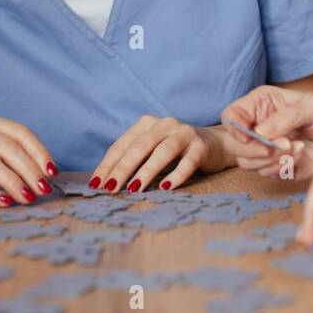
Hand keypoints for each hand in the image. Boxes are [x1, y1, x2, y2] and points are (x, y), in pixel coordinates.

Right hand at [0, 111, 57, 205]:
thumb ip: (0, 155)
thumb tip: (38, 175)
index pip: (18, 131)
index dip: (38, 151)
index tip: (52, 172)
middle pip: (7, 146)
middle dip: (30, 170)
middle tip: (43, 190)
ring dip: (13, 182)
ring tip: (26, 198)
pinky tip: (2, 202)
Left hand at [90, 115, 230, 192]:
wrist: (216, 144)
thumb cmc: (176, 152)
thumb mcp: (152, 151)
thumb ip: (134, 160)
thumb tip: (107, 183)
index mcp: (147, 124)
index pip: (122, 145)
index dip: (108, 165)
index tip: (96, 185)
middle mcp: (164, 124)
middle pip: (140, 147)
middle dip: (122, 169)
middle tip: (110, 189)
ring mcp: (184, 133)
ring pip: (163, 152)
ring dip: (147, 171)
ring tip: (135, 189)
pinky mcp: (201, 146)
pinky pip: (187, 162)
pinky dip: (176, 175)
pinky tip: (166, 187)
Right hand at [219, 85, 312, 180]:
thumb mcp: (311, 107)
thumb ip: (284, 118)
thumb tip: (259, 133)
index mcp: (261, 104)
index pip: (232, 116)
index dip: (235, 128)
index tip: (251, 137)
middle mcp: (258, 125)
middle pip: (235, 144)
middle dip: (258, 148)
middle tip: (284, 145)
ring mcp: (266, 147)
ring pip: (248, 162)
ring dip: (273, 159)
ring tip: (299, 147)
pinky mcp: (277, 165)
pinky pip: (266, 174)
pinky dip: (282, 168)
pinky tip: (301, 155)